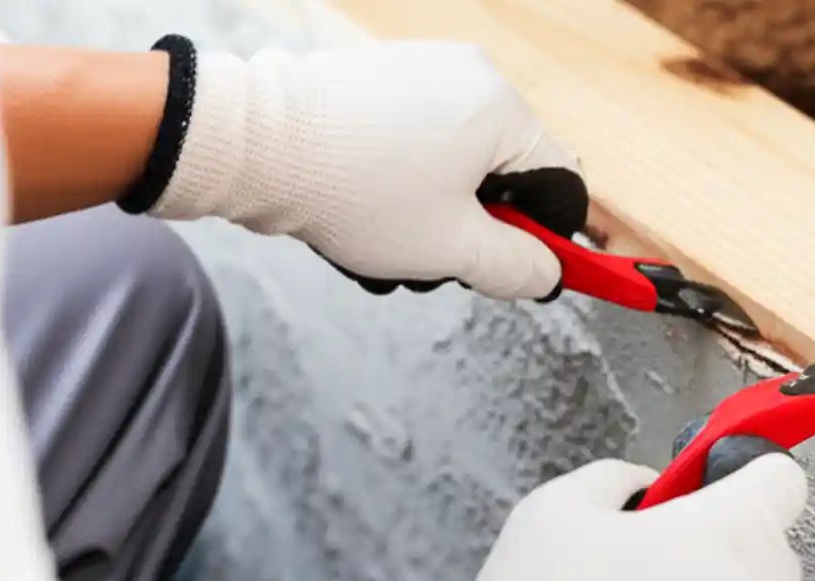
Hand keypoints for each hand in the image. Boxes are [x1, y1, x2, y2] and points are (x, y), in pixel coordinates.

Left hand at [148, 40, 585, 299]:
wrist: (253, 144)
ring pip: (456, 164)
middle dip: (475, 229)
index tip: (522, 270)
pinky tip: (361, 208)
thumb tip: (549, 273)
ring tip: (384, 236)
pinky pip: (416, 141)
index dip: (549, 236)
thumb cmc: (353, 190)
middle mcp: (470, 77)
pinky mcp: (380, 81)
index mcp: (502, 110)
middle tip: (434, 258)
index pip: (561, 182)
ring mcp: (422, 72)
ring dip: (432, 215)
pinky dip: (401, 184)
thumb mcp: (451, 249)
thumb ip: (515, 267)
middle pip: (505, 174)